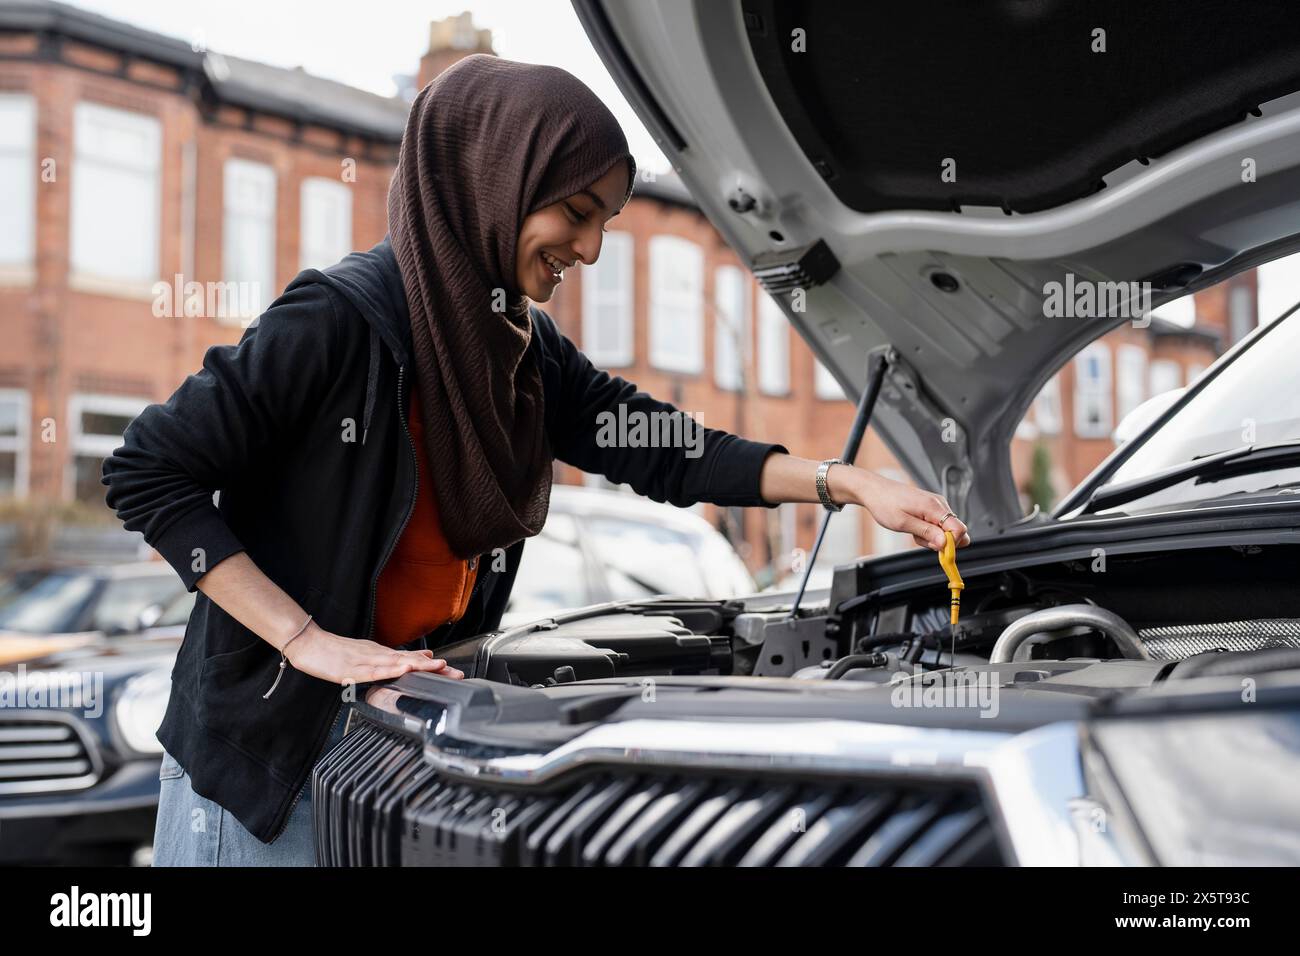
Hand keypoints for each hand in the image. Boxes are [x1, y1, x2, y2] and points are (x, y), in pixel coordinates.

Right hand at [285, 622, 465, 683]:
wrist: (308, 643)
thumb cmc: (334, 651)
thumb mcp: (367, 654)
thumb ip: (391, 657)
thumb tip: (417, 656)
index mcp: (381, 654)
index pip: (412, 660)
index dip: (434, 666)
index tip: (454, 671)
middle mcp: (377, 655)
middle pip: (410, 661)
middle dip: (434, 668)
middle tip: (456, 673)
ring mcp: (365, 661)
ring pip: (396, 663)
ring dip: (418, 665)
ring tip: (438, 667)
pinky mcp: (350, 668)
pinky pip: (372, 670)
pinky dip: (389, 669)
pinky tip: (401, 668)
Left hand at [839, 467, 970, 551]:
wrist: (874, 491)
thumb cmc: (885, 504)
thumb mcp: (903, 523)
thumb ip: (926, 533)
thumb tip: (945, 543)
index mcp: (934, 506)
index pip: (959, 529)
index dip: (952, 543)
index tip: (938, 550)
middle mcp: (939, 503)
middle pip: (954, 531)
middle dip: (940, 541)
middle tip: (919, 539)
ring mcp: (936, 504)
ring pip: (945, 529)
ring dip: (931, 536)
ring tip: (913, 530)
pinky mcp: (931, 507)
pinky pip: (937, 524)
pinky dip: (928, 530)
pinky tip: (914, 526)